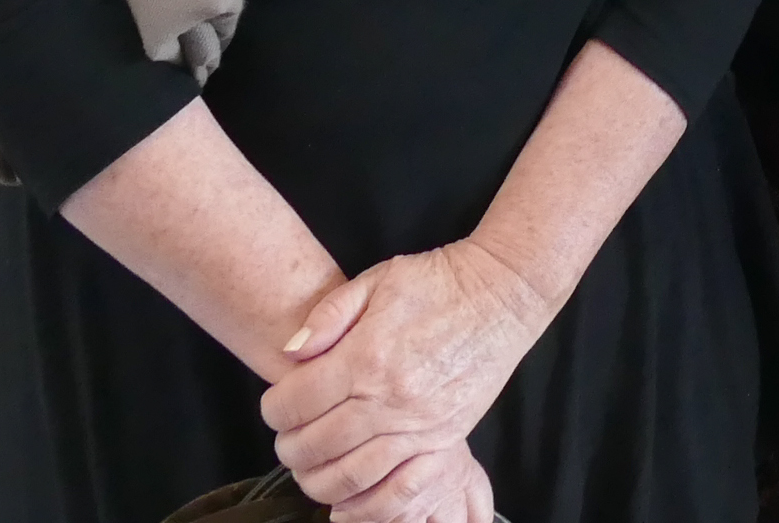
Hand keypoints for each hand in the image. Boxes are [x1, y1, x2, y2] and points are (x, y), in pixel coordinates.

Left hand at [261, 240, 550, 507]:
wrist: (505, 294)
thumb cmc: (441, 281)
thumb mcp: (379, 278)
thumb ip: (329, 313)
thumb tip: (290, 352)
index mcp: (367, 356)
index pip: (293, 404)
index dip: (273, 408)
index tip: (278, 402)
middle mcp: (390, 399)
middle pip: (313, 447)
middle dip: (288, 445)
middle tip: (290, 434)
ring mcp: (419, 425)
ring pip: (348, 477)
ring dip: (317, 477)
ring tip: (313, 463)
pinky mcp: (443, 440)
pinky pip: (394, 488)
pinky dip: (363, 500)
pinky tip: (349, 492)